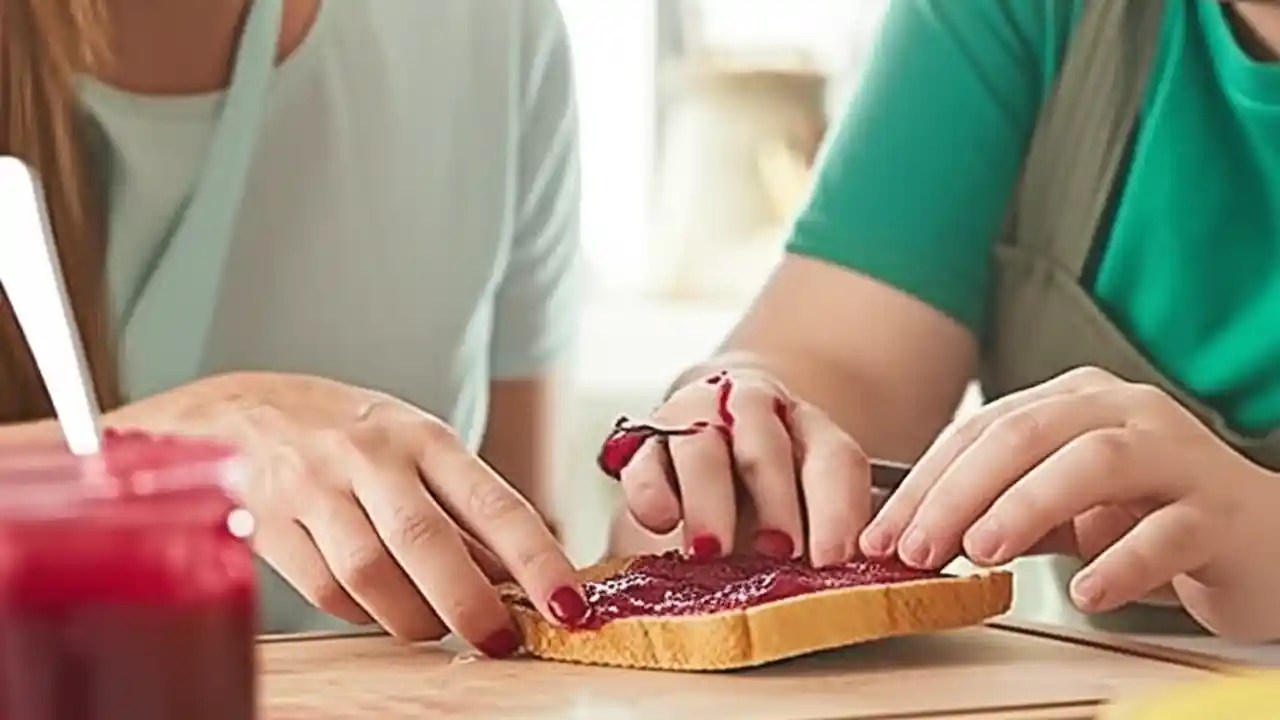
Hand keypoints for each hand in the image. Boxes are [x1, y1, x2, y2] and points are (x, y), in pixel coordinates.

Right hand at [119, 372, 585, 655]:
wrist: (236, 411)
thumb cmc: (344, 433)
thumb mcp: (412, 449)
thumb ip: (461, 511)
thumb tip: (518, 576)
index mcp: (422, 436)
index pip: (494, 502)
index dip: (536, 559)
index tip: (568, 602)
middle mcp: (370, 456)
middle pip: (428, 543)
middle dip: (471, 604)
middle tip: (499, 641)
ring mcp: (314, 487)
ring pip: (372, 575)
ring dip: (413, 617)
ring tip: (433, 626)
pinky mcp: (268, 522)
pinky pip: (326, 589)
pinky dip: (360, 611)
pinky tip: (373, 604)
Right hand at [603, 368, 872, 566]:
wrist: (703, 440)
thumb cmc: (765, 492)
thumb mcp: (805, 506)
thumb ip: (824, 538)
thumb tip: (852, 592)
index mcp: (808, 428)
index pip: (833, 460)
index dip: (837, 511)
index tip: (834, 561)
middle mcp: (751, 412)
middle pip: (765, 448)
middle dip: (775, 501)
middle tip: (780, 553)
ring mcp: (693, 421)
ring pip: (701, 448)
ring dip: (709, 501)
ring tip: (711, 552)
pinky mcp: (642, 444)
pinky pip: (644, 464)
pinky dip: (651, 492)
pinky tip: (662, 521)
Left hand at [862, 366, 1279, 640]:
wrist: (1264, 540)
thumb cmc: (1150, 517)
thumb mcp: (1064, 505)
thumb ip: (1000, 507)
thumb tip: (914, 532)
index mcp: (1077, 400)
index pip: (983, 430)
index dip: (926, 482)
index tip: (881, 533)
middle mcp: (1127, 412)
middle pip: (1026, 436)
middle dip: (958, 493)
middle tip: (917, 548)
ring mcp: (1179, 456)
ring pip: (1094, 463)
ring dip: (1027, 506)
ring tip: (983, 553)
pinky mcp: (1223, 512)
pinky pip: (1167, 531)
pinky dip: (1120, 561)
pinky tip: (1083, 590)